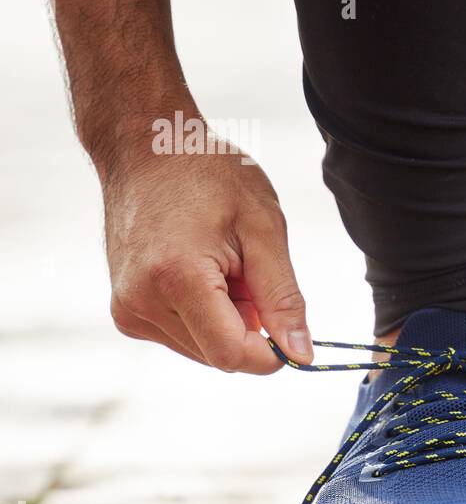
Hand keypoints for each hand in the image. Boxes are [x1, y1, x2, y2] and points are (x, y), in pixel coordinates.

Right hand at [102, 126, 311, 373]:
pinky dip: (205, 315)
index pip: (232, 356)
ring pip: (203, 350)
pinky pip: (184, 337)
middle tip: (248, 272)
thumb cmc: (208, 175)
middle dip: (249, 327)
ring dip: (228, 321)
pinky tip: (203, 272)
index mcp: (176, 279)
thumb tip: (302, 355)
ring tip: (223, 266)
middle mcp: (141, 302)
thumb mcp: (264, 229)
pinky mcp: (126, 311)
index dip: (271, 353)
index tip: (288, 324)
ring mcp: (128, 309)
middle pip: (220, 356)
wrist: (145, 148)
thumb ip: (284, 298)